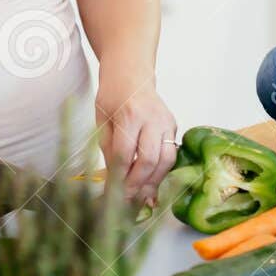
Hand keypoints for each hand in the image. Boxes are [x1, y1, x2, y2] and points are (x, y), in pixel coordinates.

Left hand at [95, 73, 177, 204]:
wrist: (131, 74)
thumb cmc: (112, 96)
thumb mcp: (102, 120)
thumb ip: (109, 149)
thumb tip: (114, 179)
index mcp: (130, 114)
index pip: (125, 154)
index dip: (118, 177)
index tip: (111, 193)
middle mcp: (153, 118)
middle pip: (149, 160)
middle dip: (137, 185)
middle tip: (126, 201)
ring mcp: (167, 122)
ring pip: (166, 160)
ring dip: (153, 182)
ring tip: (141, 198)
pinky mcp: (174, 126)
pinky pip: (171, 154)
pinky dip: (161, 172)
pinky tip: (150, 185)